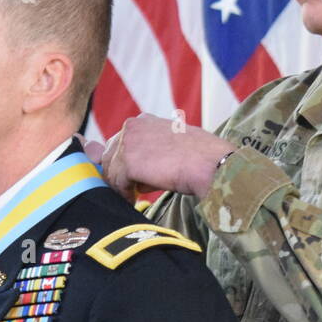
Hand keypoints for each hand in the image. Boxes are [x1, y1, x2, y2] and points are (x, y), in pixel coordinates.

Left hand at [99, 114, 234, 201]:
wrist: (211, 164)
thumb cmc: (200, 158)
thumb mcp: (171, 146)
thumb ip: (149, 153)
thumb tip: (132, 175)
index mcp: (143, 120)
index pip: (120, 143)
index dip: (124, 164)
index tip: (133, 178)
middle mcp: (132, 126)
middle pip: (110, 157)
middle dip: (119, 176)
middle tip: (133, 191)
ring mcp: (128, 143)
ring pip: (112, 171)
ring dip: (122, 187)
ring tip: (135, 198)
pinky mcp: (128, 162)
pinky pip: (117, 183)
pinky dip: (125, 195)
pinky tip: (135, 201)